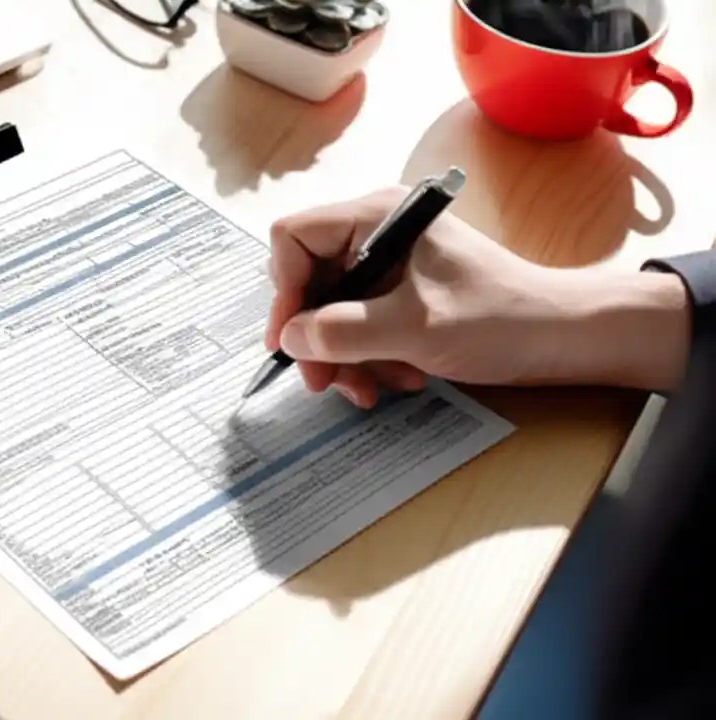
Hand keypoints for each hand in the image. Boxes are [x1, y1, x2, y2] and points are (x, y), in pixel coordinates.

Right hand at [265, 188, 691, 405]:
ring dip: (345, 355)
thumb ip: (341, 332)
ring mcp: (391, 261)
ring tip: (370, 390)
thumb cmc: (499, 320)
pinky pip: (362, 322)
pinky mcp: (404, 291)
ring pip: (333, 309)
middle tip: (325, 382)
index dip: (284, 290)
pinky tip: (398, 379)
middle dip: (316, 336)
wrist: (564, 338)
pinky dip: (370, 356)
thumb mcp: (412, 330)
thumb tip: (289, 337)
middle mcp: (378, 230)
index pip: (294, 237)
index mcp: (378, 216)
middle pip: (310, 279)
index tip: (291, 340)